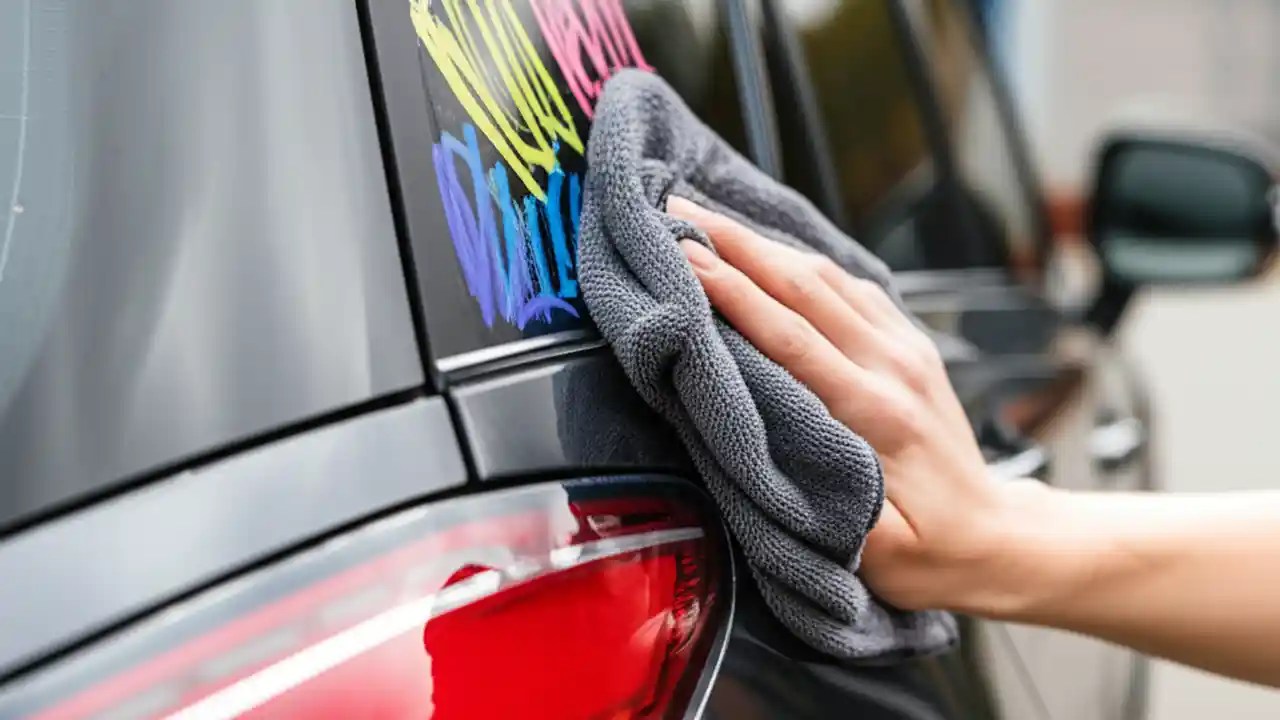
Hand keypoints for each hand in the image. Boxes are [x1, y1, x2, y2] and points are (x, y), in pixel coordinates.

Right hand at [666, 197, 1046, 613]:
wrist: (993, 536)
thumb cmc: (930, 552)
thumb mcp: (878, 552)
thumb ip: (828, 503)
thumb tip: (766, 455)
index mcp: (878, 414)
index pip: (790, 336)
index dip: (733, 292)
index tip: (683, 254)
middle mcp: (893, 365)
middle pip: (803, 285)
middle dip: (735, 242)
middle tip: (676, 208)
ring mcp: (905, 348)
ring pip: (826, 274)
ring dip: (763, 241)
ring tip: (707, 216)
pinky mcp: (908, 344)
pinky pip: (851, 283)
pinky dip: (802, 257)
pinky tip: (770, 245)